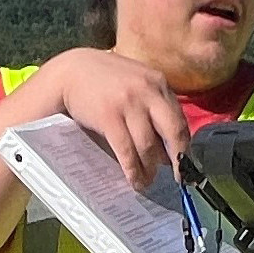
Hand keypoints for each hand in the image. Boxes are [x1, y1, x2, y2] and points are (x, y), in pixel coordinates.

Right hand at [11, 47, 187, 192]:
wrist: (70, 71)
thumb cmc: (103, 80)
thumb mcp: (135, 80)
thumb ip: (153, 103)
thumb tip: (168, 143)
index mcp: (157, 82)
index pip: (179, 118)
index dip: (183, 144)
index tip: (184, 161)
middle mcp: (147, 91)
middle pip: (172, 132)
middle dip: (178, 159)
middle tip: (178, 177)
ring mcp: (128, 104)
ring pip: (148, 145)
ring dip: (150, 169)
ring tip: (147, 181)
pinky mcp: (109, 118)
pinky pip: (126, 151)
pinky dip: (133, 170)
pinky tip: (135, 180)